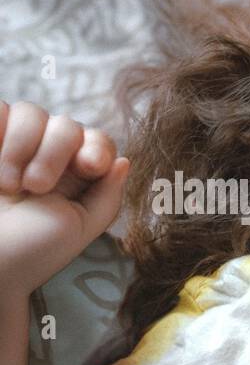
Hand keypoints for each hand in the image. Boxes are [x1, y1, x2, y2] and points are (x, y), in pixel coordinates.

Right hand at [0, 100, 129, 299]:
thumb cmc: (32, 252)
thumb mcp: (80, 228)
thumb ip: (107, 196)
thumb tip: (124, 161)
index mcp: (79, 177)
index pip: (98, 140)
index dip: (96, 147)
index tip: (88, 166)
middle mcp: (49, 156)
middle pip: (65, 124)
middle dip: (53, 153)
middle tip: (36, 187)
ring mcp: (15, 147)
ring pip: (30, 112)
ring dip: (19, 146)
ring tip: (8, 186)